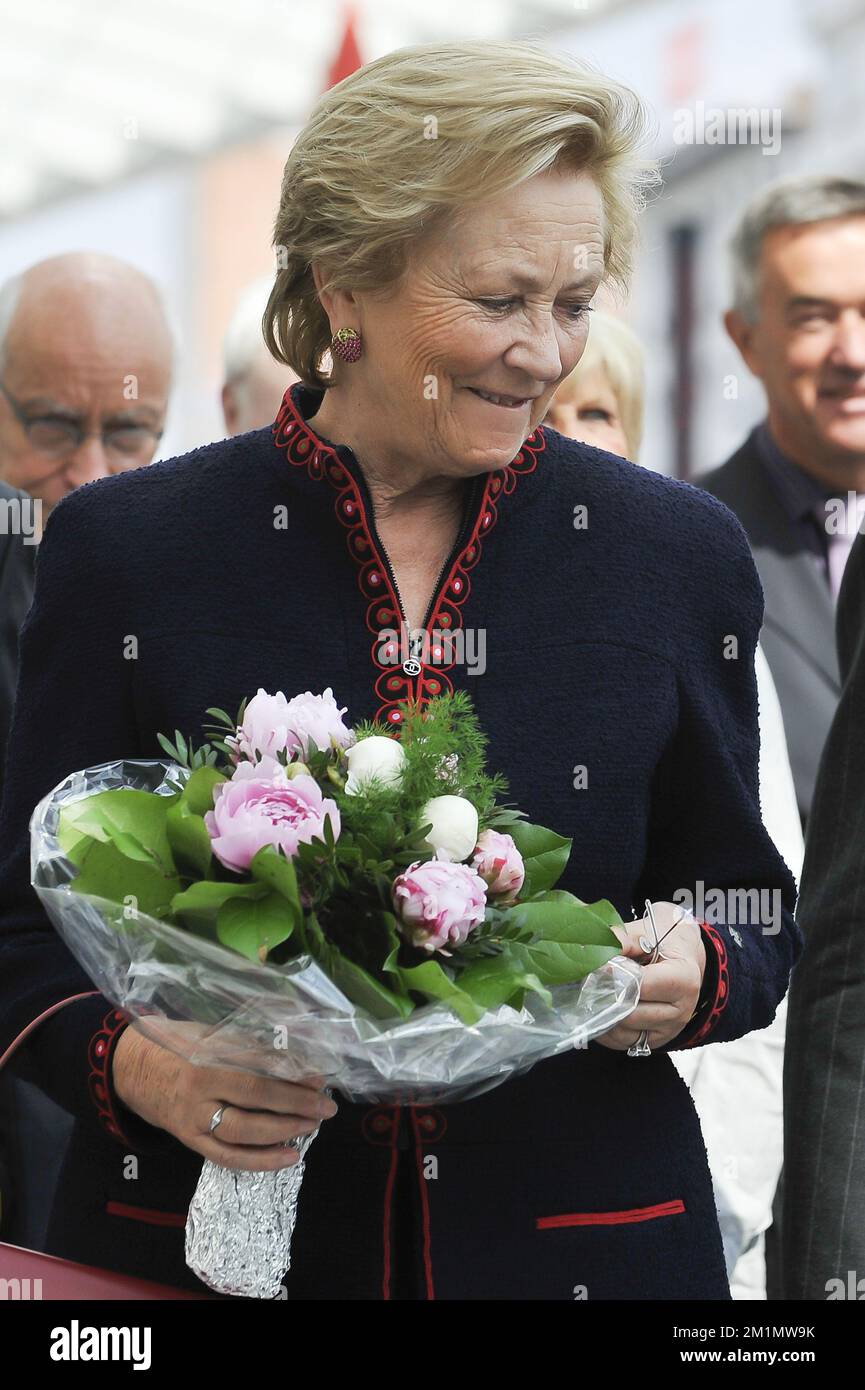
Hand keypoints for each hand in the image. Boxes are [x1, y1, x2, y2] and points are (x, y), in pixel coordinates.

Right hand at [111, 1026, 337, 1170]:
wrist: (130, 1068)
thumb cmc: (176, 1044)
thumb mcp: (210, 1034)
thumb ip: (247, 1048)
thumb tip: (296, 1061)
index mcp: (207, 1054)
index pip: (258, 1066)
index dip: (293, 1073)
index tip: (319, 1076)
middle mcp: (199, 1088)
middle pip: (256, 1098)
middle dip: (297, 1103)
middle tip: (326, 1106)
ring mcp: (193, 1118)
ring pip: (244, 1132)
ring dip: (284, 1131)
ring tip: (312, 1125)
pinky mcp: (189, 1140)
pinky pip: (227, 1157)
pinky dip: (260, 1161)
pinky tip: (288, 1157)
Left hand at [596, 902, 705, 1051]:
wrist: (681, 959)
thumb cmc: (662, 943)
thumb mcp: (644, 933)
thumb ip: (620, 939)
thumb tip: (596, 952)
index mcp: (684, 979)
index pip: (640, 985)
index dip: (613, 976)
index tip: (595, 967)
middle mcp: (681, 1010)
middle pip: (630, 1013)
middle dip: (605, 997)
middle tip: (587, 982)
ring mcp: (669, 1030)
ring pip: (624, 1031)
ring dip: (603, 1015)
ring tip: (593, 994)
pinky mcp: (655, 1042)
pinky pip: (623, 1043)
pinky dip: (606, 1030)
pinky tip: (600, 1010)